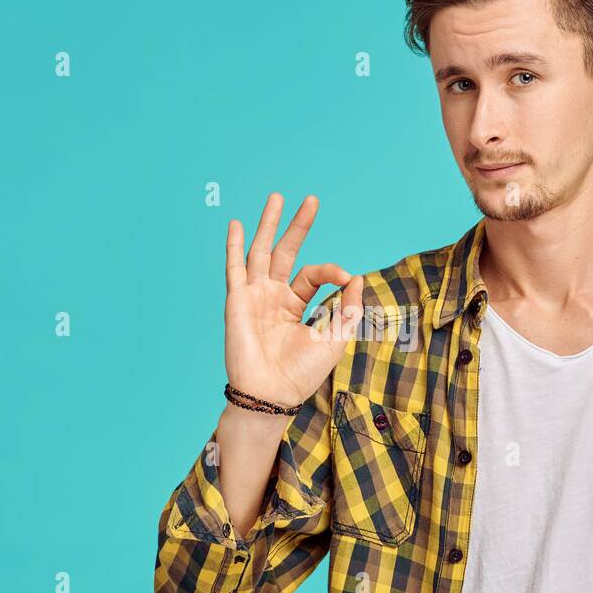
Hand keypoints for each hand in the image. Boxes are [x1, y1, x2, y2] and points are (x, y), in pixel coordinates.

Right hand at [224, 192, 363, 408]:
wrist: (273, 394)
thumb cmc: (301, 373)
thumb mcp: (335, 337)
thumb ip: (347, 307)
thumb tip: (358, 278)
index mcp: (295, 305)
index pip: (313, 274)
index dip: (331, 271)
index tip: (346, 277)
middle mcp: (273, 297)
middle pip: (286, 252)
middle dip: (298, 226)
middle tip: (311, 199)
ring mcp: (254, 296)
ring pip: (261, 252)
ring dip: (268, 224)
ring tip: (276, 197)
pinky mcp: (238, 301)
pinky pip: (235, 269)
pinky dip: (234, 246)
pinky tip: (236, 224)